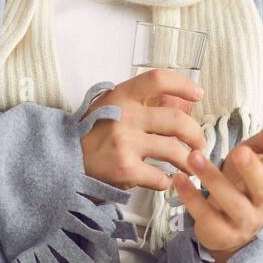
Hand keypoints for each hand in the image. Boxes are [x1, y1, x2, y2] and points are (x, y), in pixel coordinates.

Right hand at [78, 68, 206, 193]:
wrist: (63, 162)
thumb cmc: (92, 134)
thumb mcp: (111, 107)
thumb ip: (142, 102)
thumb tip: (181, 99)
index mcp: (122, 96)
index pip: (158, 80)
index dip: (183, 85)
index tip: (197, 94)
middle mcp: (125, 116)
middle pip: (177, 120)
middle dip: (196, 135)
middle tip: (199, 144)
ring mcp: (126, 143)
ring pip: (174, 151)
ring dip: (187, 161)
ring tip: (187, 166)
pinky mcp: (125, 170)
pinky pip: (160, 177)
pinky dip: (166, 182)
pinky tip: (163, 181)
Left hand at [171, 106, 262, 262]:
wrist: (231, 225)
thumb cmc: (246, 180)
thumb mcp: (259, 153)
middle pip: (262, 187)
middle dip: (252, 169)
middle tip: (240, 151)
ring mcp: (244, 220)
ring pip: (233, 203)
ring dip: (213, 179)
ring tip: (193, 157)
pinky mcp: (221, 233)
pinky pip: (207, 217)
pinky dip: (192, 198)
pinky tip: (178, 179)